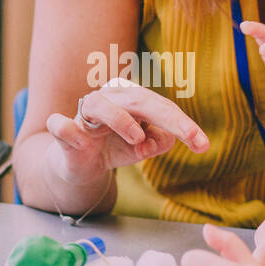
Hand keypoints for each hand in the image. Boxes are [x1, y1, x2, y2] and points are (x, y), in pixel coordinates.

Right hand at [45, 79, 208, 183]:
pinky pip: (62, 125)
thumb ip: (156, 142)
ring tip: (138, 139)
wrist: (81, 165)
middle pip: (140, 101)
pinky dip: (68, 129)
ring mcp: (85, 114)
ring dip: (121, 120)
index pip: (162, 108)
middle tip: (190, 136)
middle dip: (167, 118)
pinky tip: (81, 141)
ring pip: (101, 105)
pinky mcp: (64, 131)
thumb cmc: (114, 148)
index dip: (183, 125)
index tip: (202, 145)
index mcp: (132, 100)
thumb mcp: (141, 148)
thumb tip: (162, 140)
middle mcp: (111, 100)